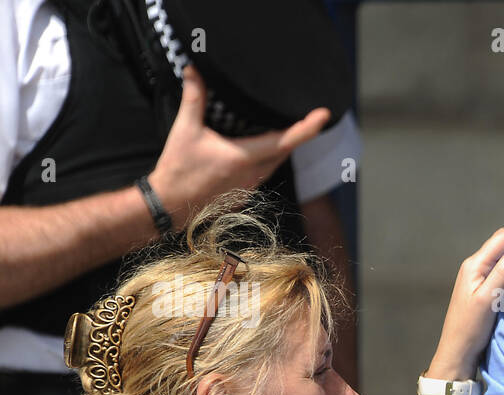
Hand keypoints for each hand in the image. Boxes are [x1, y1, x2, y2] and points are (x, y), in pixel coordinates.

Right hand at [149, 67, 329, 229]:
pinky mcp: (244, 193)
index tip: (323, 114)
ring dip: (284, 145)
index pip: (286, 140)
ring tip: (289, 127)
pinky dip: (270, 158)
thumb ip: (193, 98)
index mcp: (244, 157)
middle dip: (299, 133)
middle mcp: (254, 174)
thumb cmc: (178, 170)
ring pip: (276, 163)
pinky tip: (264, 148)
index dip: (308, 127)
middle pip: (286, 150)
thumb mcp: (185, 130)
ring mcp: (251, 186)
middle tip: (309, 115)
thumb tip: (194, 69)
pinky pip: (265, 172)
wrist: (170, 205)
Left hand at [427, 211, 503, 379]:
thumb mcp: (488, 300)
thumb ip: (502, 273)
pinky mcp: (483, 284)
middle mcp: (476, 265)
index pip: (503, 238)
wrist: (457, 349)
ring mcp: (479, 274)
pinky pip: (503, 262)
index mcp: (475, 265)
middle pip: (503, 240)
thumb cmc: (470, 327)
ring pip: (503, 250)